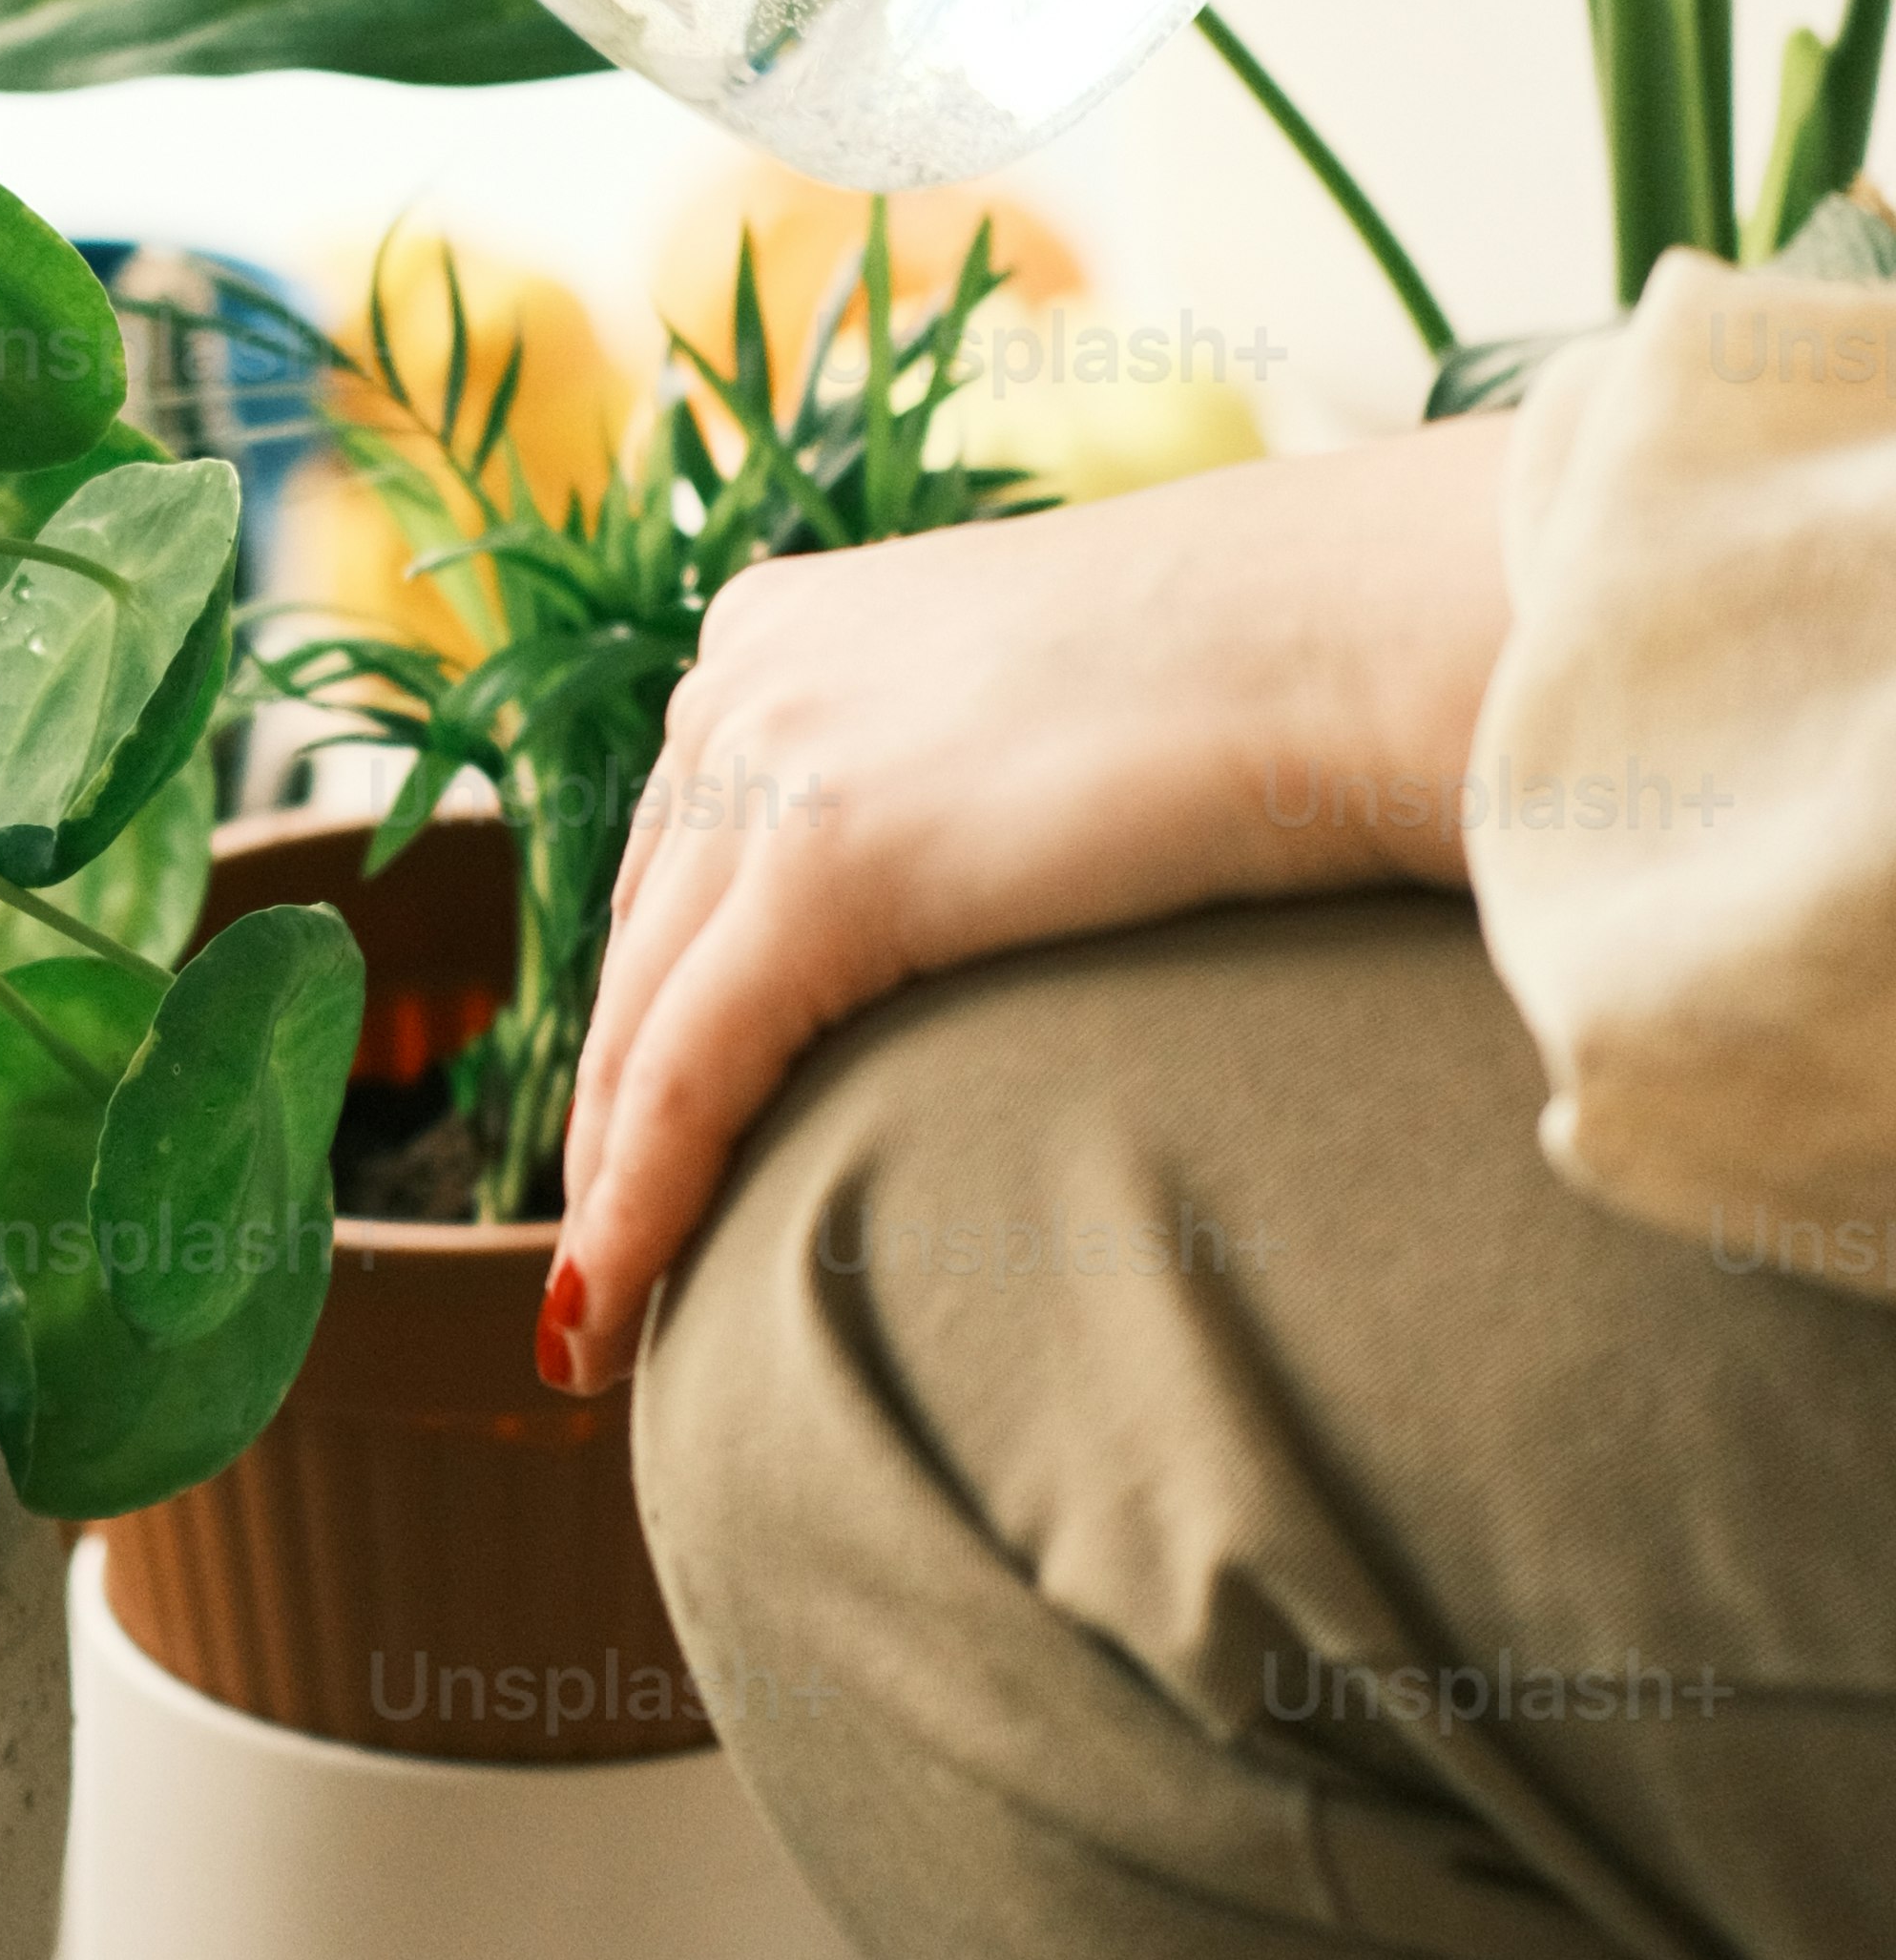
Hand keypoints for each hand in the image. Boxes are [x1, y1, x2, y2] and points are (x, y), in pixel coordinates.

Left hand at [546, 421, 1519, 1394]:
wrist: (1363, 633)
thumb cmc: (1278, 674)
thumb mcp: (1048, 713)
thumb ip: (957, 784)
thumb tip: (969, 893)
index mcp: (785, 628)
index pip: (681, 864)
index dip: (650, 1018)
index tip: (632, 1142)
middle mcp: (741, 677)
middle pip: (646, 947)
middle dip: (614, 1115)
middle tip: (597, 1272)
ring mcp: (771, 758)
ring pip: (644, 1023)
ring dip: (612, 1187)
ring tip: (597, 1331)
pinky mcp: (828, 863)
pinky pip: (691, 1071)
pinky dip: (639, 1203)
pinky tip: (605, 1310)